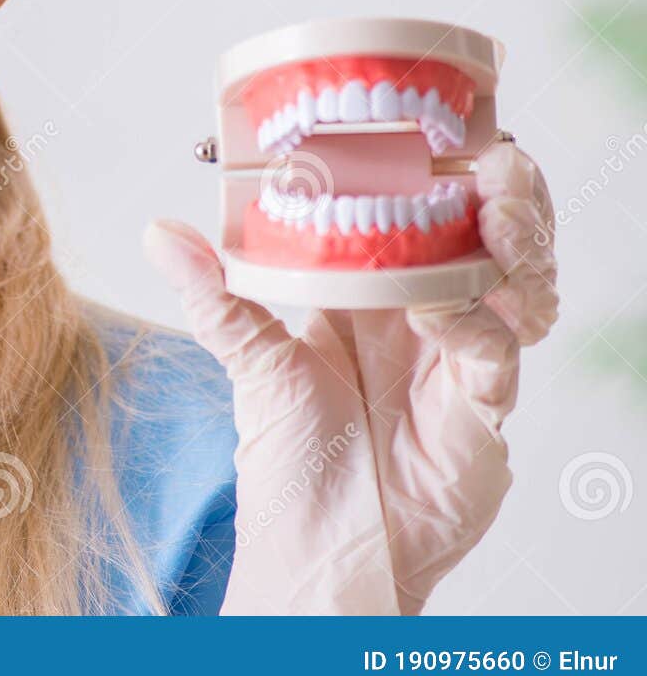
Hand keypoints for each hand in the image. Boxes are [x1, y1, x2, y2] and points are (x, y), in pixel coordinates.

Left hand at [145, 142, 558, 614]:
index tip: (437, 122)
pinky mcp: (484, 405)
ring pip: (519, 277)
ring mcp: (464, 356)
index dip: (440, 164)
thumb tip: (157, 230)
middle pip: (490, 231)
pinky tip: (439, 306)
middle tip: (490, 160)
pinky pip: (497, 346)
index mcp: (375, 288)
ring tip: (493, 207)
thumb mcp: (249, 360)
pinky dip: (474, 318)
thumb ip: (214, 293)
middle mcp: (428, 313)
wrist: (317, 554)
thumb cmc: (290, 461)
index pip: (424, 207)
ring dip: (515, 236)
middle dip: (503, 189)